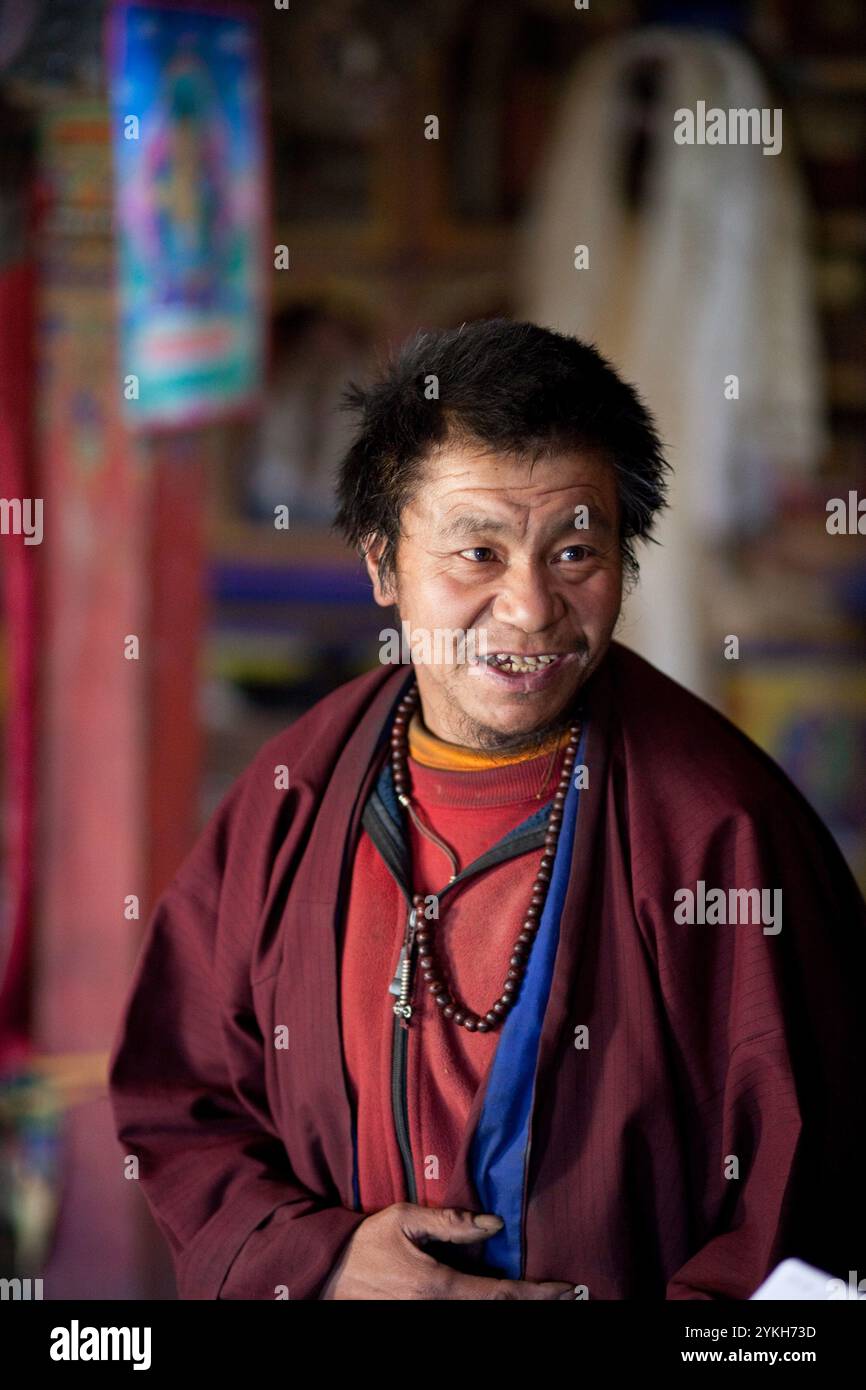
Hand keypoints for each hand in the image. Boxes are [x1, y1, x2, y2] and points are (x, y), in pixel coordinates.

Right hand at [319, 1202, 575, 1299]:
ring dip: (507, 1303)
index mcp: (439, 1286)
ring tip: (539, 1292)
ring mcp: (427, 1320)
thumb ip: (452, 1223)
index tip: (567, 1289)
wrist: (327, 1274)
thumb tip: (495, 1225)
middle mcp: (437, 1312)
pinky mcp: (419, 1320)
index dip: (537, 1294)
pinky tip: (499, 1295)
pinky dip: (483, 1304)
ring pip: (479, 1316)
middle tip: (565, 1293)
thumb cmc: (366, 1242)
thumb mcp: (406, 1220)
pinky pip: (460, 1314)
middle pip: (496, 1313)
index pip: (500, 1295)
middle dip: (532, 1303)